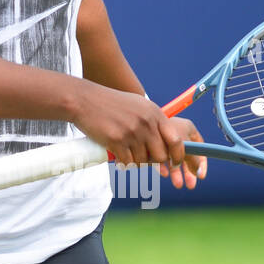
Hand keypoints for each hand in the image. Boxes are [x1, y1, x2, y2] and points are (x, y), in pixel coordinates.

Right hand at [71, 85, 207, 189]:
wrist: (85, 100)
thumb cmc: (111, 105)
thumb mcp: (138, 106)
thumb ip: (153, 123)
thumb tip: (166, 146)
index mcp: (154, 113)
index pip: (176, 140)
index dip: (178, 155)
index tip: (175, 163)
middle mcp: (146, 122)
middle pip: (161, 155)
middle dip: (154, 161)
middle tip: (143, 159)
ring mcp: (132, 132)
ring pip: (143, 161)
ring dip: (135, 161)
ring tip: (126, 151)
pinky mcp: (117, 140)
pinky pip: (128, 162)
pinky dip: (124, 162)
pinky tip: (117, 154)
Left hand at [157, 116, 207, 189]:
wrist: (140, 121)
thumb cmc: (164, 128)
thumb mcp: (183, 144)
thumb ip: (192, 159)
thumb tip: (199, 174)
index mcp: (189, 130)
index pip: (200, 148)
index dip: (201, 163)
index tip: (201, 176)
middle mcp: (178, 135)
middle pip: (187, 157)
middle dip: (189, 172)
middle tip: (191, 186)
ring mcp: (166, 140)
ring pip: (174, 160)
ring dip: (177, 173)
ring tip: (178, 185)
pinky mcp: (154, 145)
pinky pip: (161, 159)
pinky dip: (163, 167)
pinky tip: (164, 174)